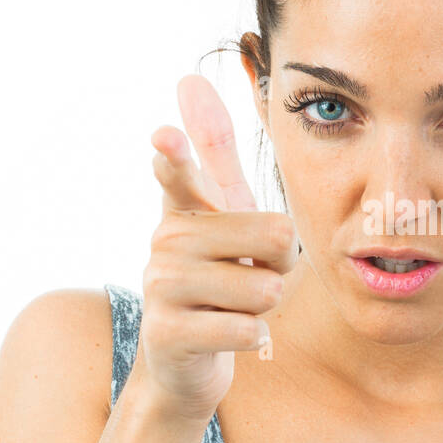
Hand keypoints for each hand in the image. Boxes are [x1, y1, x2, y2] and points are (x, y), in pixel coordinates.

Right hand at [136, 74, 296, 421]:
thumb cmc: (215, 279)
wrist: (184, 364)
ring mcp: (161, 289)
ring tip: (236, 308)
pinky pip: (246, 328)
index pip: (181, 176)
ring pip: (263, 287)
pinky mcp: (169, 335)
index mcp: (184, 211)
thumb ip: (212, 153)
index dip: (177, 159)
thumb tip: (188, 78)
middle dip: (281, 265)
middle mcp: (165, 242)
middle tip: (252, 276)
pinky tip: (232, 335)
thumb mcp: (219, 215)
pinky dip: (253, 336)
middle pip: (273, 235)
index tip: (164, 137)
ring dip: (266, 306)